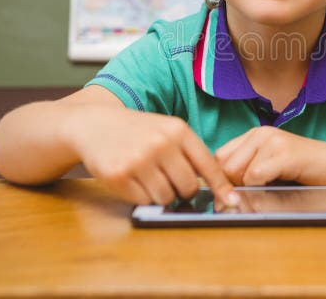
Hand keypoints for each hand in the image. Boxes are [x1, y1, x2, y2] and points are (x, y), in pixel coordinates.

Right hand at [63, 105, 238, 206]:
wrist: (94, 125)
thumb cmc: (137, 131)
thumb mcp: (167, 130)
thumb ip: (190, 153)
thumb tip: (217, 186)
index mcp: (178, 130)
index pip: (207, 165)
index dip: (221, 186)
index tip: (232, 201)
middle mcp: (160, 144)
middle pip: (189, 188)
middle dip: (182, 190)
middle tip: (169, 180)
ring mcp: (139, 160)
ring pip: (166, 197)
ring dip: (161, 195)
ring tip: (149, 178)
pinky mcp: (119, 176)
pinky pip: (143, 201)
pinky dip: (142, 196)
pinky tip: (133, 180)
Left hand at [215, 126, 325, 185]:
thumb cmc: (304, 170)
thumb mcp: (270, 165)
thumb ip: (247, 170)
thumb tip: (221, 193)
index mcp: (254, 134)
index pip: (220, 158)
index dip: (225, 179)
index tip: (239, 191)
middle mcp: (261, 133)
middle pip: (225, 166)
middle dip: (235, 186)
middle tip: (256, 192)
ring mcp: (272, 141)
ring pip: (237, 173)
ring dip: (248, 188)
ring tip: (269, 187)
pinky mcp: (283, 154)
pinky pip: (254, 177)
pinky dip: (260, 189)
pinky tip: (277, 186)